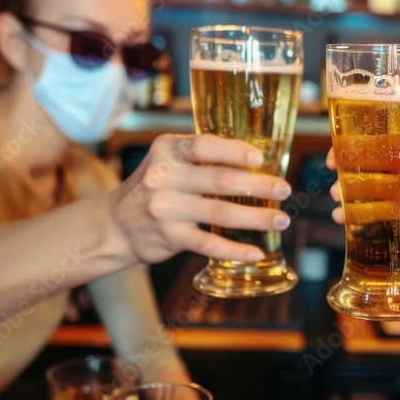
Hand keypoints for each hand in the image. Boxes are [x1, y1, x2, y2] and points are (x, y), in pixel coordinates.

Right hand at [109, 134, 291, 264]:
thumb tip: (256, 159)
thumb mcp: (168, 160)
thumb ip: (201, 156)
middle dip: (258, 186)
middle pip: (220, 180)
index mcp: (167, 151)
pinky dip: (235, 250)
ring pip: (220, 213)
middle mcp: (164, 178)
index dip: (234, 151)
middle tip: (284, 189)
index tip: (259, 159)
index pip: (203, 146)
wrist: (115, 224)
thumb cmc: (155, 187)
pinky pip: (209, 245)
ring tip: (281, 219)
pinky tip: (255, 252)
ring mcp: (166, 210)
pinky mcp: (170, 238)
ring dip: (256, 217)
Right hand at [327, 139, 399, 251]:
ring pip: (367, 188)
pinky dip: (356, 216)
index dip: (360, 140)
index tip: (342, 144)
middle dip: (345, 164)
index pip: (384, 140)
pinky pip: (375, 213)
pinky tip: (341, 219)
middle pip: (368, 162)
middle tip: (331, 168)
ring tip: (336, 196)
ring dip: (347, 191)